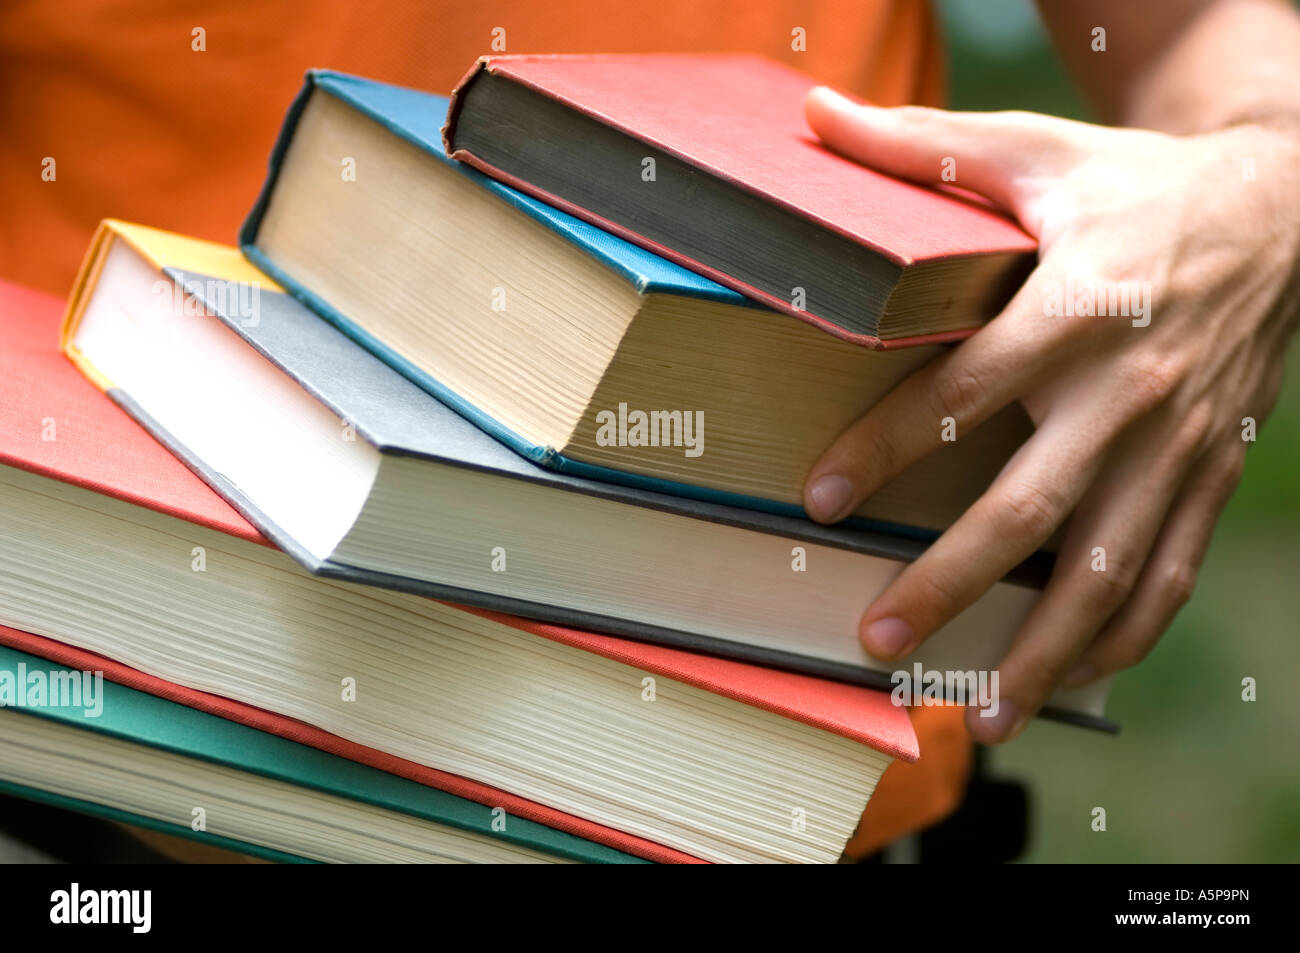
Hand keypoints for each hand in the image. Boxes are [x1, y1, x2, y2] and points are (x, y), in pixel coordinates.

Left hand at [802, 87, 1299, 741]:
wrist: (1278, 209)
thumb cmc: (1131, 186)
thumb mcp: (1032, 149)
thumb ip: (920, 147)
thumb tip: (812, 113)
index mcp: (1080, 303)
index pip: (967, 389)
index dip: (886, 447)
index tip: (818, 499)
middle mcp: (1132, 387)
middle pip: (1032, 504)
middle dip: (951, 580)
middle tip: (876, 638)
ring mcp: (1180, 441)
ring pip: (1109, 566)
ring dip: (1043, 646)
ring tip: (977, 711)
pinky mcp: (1210, 471)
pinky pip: (1170, 571)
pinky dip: (1122, 635)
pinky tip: (1069, 680)